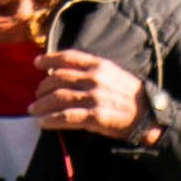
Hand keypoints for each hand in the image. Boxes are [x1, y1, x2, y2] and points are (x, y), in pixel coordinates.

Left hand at [38, 44, 158, 142]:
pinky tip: (43, 122)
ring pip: (59, 98)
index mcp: (99, 65)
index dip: (50, 58)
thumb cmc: (129, 94)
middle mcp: (95, 78)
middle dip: (43, 86)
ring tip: (34, 109)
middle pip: (59, 78)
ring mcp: (94, 97)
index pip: (69, 57)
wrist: (147, 115)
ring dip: (42, 104)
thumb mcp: (113, 73)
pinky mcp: (94, 116)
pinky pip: (66, 117)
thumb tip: (66, 71)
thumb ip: (92, 71)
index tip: (37, 62)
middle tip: (36, 94)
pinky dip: (51, 120)